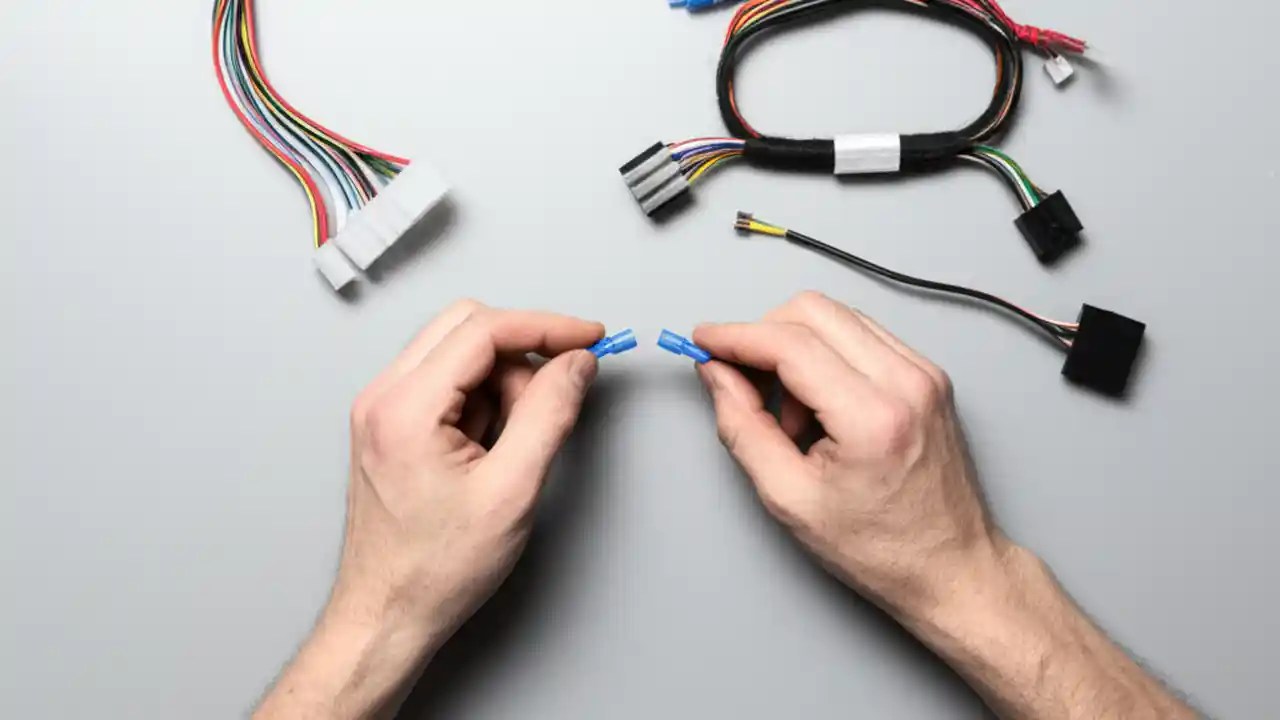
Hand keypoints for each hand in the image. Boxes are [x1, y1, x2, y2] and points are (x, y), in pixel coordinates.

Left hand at [256, 300, 603, 718]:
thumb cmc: (435, 569)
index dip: (547, 327)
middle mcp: (383, 397)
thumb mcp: (512, 491)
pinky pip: (447, 384)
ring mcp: (382, 409)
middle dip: (523, 353)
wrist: (386, 615)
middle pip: (467, 328)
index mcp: (404, 408)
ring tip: (515, 446)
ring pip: (459, 354)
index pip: (483, 329)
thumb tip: (576, 364)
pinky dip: (483, 402)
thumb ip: (549, 414)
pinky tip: (493, 449)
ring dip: (503, 382)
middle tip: (557, 395)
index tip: (590, 337)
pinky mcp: (390, 425)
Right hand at [694, 291, 995, 617]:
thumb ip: (742, 428)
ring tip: (789, 415)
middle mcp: (907, 382)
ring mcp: (925, 373)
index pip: (790, 343)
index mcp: (873, 417)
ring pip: (837, 317)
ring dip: (796, 348)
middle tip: (740, 379)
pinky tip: (819, 408)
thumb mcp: (789, 498)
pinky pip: (862, 337)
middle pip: (813, 311)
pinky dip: (826, 357)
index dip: (735, 336)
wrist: (951, 568)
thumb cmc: (881, 548)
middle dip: (763, 335)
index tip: (703, 340)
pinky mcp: (929, 375)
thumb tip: (717, 375)